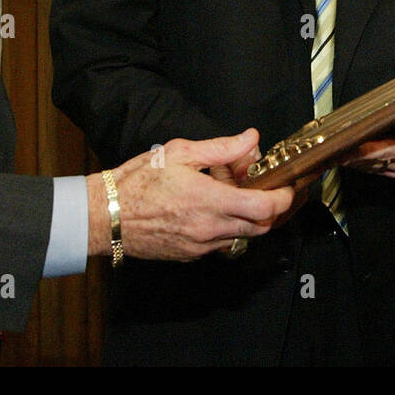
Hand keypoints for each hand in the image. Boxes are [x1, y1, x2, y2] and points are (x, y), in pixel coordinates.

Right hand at [87, 130, 294, 261]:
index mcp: (210, 201)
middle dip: (271, 210)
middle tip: (267, 189)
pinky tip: (213, 209)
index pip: (264, 208)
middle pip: (261, 227)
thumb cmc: (138, 181)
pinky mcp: (191, 255)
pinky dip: (227, 227)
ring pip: (242, 236)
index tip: (287, 188)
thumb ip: (221, 148)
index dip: (283, 199)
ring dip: (247, 218)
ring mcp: (201, 246)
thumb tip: (250, 139)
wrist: (107, 215)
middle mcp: (210, 229)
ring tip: (233, 195)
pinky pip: (221, 244)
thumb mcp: (179, 153)